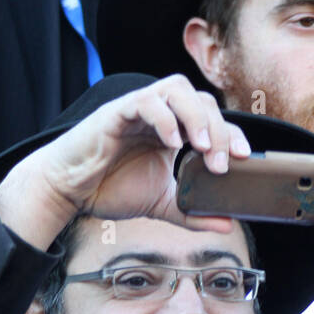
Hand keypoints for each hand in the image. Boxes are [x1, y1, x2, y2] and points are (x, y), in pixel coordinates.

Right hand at [0, 74, 251, 248]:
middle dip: (219, 129)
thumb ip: (192, 213)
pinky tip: (171, 144)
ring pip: (176, 88)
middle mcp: (159, 114)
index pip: (212, 119)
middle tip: (223, 163)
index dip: (231, 134)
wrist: (70, 193)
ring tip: (201, 147)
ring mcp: (137, 109)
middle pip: (201, 100)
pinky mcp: (115, 112)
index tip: (243, 159)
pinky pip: (144, 102)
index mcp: (173, 130)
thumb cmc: (110, 189)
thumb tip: (227, 225)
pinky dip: (163, 118)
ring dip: (195, 116)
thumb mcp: (161, 204)